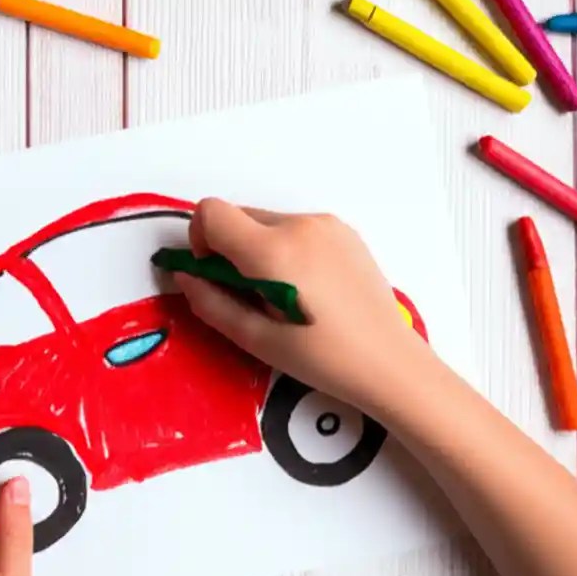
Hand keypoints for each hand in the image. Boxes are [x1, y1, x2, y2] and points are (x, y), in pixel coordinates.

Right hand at [177, 197, 437, 415]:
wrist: (392, 363)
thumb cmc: (322, 359)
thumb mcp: (256, 340)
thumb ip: (210, 302)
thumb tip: (185, 275)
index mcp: (273, 250)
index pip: (211, 212)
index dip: (199, 241)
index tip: (214, 275)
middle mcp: (299, 224)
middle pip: (238, 216)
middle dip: (229, 250)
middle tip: (250, 297)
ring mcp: (326, 225)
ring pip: (267, 223)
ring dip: (258, 251)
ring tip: (283, 297)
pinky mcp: (345, 232)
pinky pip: (296, 229)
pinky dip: (287, 250)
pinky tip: (307, 289)